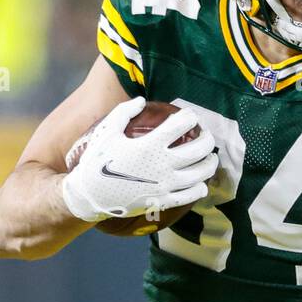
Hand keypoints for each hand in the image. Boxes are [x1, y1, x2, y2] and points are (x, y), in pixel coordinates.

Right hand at [61, 97, 217, 222]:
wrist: (90, 195)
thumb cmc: (97, 161)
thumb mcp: (106, 131)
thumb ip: (124, 112)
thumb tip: (141, 100)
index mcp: (150, 145)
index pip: (180, 125)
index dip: (190, 117)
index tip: (191, 116)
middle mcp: (162, 165)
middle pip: (199, 149)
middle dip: (208, 140)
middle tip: (207, 136)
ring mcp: (165, 185)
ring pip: (201, 174)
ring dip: (210, 164)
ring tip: (211, 159)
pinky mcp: (163, 201)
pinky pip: (190, 196)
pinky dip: (200, 189)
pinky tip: (201, 184)